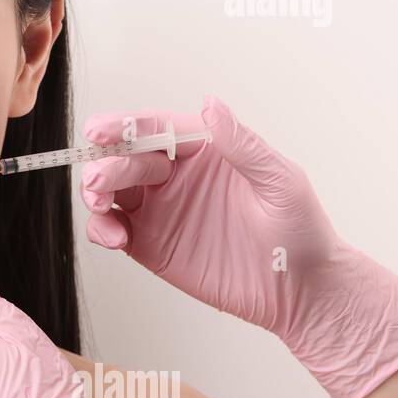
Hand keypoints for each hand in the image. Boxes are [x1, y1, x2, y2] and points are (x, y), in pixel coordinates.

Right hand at [81, 93, 397, 397]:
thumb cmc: (301, 232)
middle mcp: (175, 176)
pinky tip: (112, 236)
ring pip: (111, 191)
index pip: (156, 128)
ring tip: (99, 204)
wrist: (302, 292)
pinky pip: (112, 228)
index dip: (124, 126)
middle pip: (126, 158)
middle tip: (99, 179)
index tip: (102, 130)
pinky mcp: (149, 245)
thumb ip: (241, 145)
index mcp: (204, 151)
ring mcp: (160, 210)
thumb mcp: (280, 182)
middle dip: (106, 164)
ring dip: (95, 192)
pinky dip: (100, 228)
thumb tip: (210, 104)